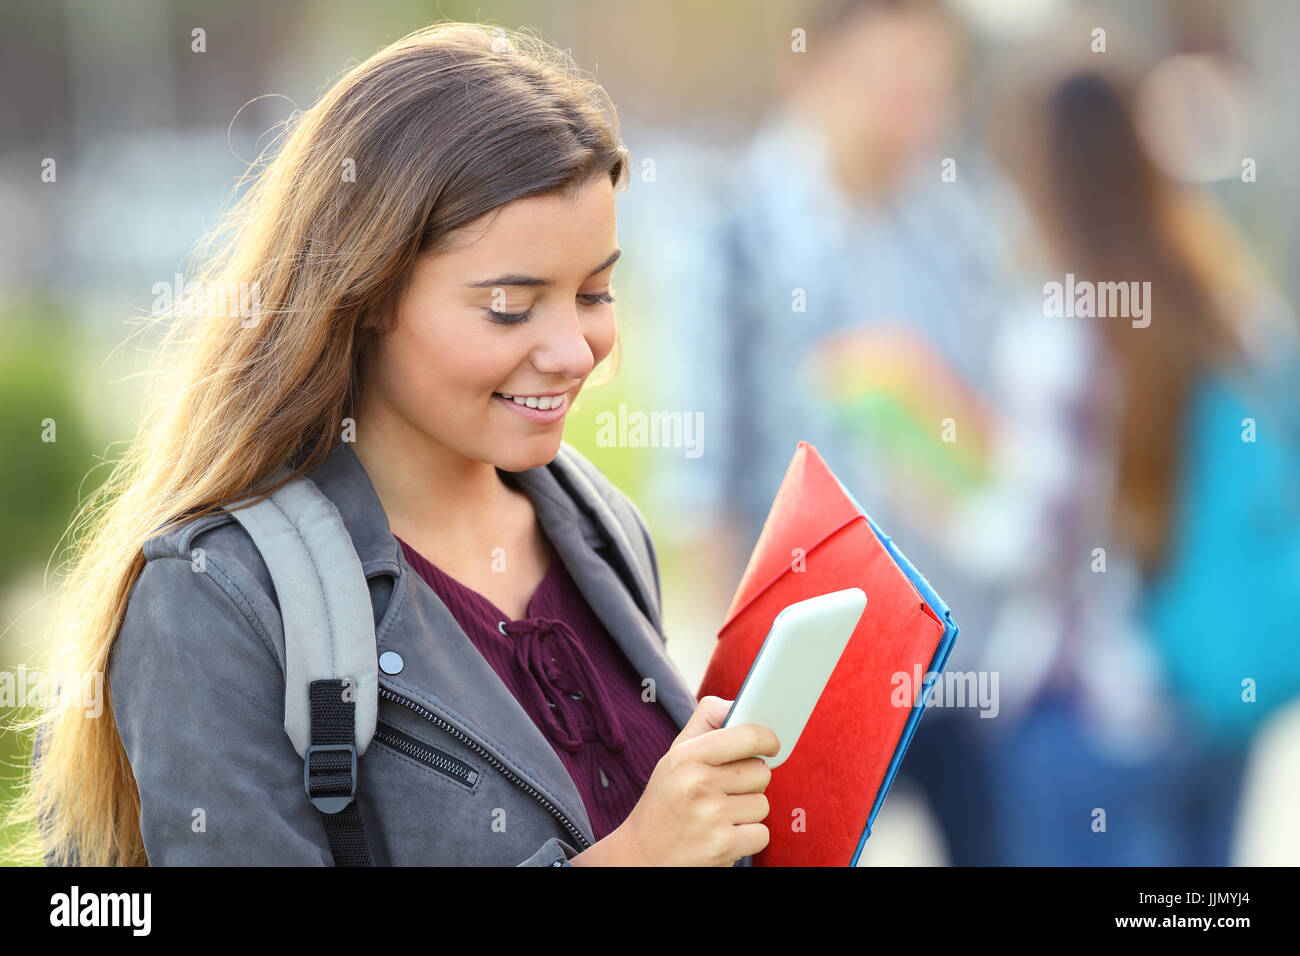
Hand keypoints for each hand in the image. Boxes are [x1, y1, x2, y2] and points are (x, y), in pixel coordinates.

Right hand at [571, 696, 777, 865]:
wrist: (642, 854)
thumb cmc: (666, 799)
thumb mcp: (675, 755)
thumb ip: (705, 723)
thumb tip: (737, 704)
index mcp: (686, 756)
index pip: (746, 736)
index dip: (767, 738)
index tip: (771, 744)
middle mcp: (698, 784)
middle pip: (760, 772)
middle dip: (751, 781)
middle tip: (726, 789)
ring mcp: (711, 817)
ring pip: (763, 804)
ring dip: (748, 811)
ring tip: (719, 815)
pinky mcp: (723, 847)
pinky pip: (762, 833)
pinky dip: (748, 837)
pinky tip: (723, 835)